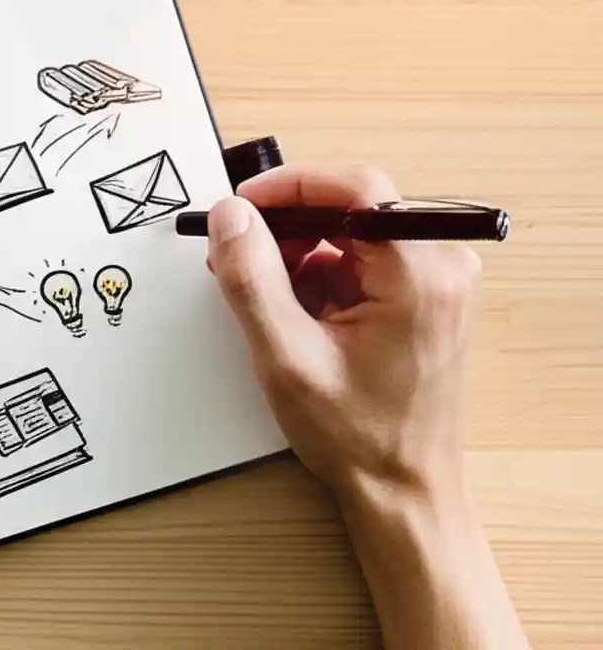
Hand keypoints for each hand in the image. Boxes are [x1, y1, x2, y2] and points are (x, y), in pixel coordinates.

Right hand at [204, 165, 481, 503]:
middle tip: (238, 255)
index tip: (242, 206)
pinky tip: (297, 315)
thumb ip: (252, 280)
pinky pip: (362, 257)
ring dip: (301, 252)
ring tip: (267, 300)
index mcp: (421, 275)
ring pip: (353, 231)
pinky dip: (321, 274)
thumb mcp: (287, 359)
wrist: (402, 488)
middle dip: (288, 224)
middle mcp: (443, 266)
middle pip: (354, 205)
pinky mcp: (425, 294)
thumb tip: (230, 217)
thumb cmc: (358, 435)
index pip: (357, 186)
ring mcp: (438, 279)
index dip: (290, 184)